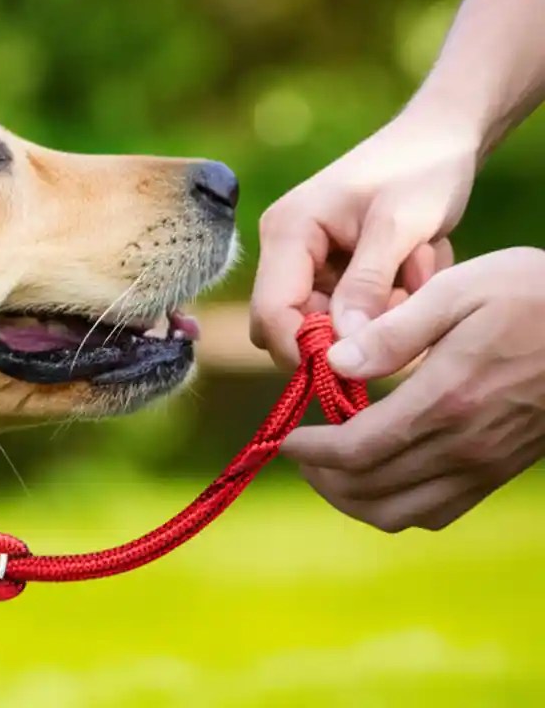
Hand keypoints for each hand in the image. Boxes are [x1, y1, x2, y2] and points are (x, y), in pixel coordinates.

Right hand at [251, 108, 475, 367]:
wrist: (441, 137)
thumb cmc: (421, 169)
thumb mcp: (400, 226)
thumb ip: (367, 285)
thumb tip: (344, 348)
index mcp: (287, 232)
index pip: (272, 313)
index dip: (305, 348)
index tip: (361, 358)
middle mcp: (284, 249)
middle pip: (291, 325)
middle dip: (346, 331)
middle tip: (402, 309)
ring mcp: (306, 260)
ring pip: (325, 322)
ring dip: (376, 314)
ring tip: (419, 272)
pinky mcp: (331, 268)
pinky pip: (349, 310)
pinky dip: (386, 302)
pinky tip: (415, 266)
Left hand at [283, 247, 544, 531]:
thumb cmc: (533, 294)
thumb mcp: (458, 289)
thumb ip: (393, 332)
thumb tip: (336, 362)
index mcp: (445, 401)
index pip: (356, 451)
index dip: (310, 452)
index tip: (283, 437)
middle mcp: (464, 446)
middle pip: (369, 491)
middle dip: (321, 476)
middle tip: (300, 450)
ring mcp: (485, 465)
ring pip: (400, 514)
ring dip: (352, 499)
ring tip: (330, 466)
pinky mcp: (500, 471)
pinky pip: (436, 512)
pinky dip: (396, 506)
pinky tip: (380, 472)